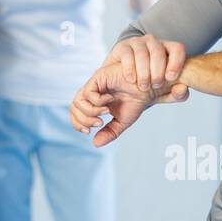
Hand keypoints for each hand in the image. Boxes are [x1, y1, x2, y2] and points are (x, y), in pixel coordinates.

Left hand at [70, 61, 188, 147]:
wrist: (148, 88)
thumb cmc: (136, 101)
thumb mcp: (121, 121)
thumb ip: (109, 132)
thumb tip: (95, 143)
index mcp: (95, 102)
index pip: (76, 113)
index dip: (78, 124)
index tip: (89, 132)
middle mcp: (92, 92)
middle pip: (73, 107)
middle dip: (83, 120)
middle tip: (99, 123)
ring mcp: (95, 84)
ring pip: (78, 101)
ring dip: (91, 111)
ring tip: (106, 112)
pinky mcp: (99, 77)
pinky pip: (88, 92)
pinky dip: (97, 101)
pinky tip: (110, 99)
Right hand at [107, 34, 186, 92]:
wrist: (122, 88)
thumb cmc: (147, 86)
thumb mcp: (163, 94)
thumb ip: (177, 94)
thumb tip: (184, 88)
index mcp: (167, 51)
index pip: (177, 48)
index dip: (176, 62)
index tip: (171, 78)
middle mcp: (153, 43)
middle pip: (158, 51)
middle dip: (158, 70)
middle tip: (155, 85)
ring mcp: (137, 43)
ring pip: (142, 52)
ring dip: (144, 72)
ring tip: (143, 86)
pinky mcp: (122, 47)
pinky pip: (127, 54)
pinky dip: (130, 68)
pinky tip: (131, 79)